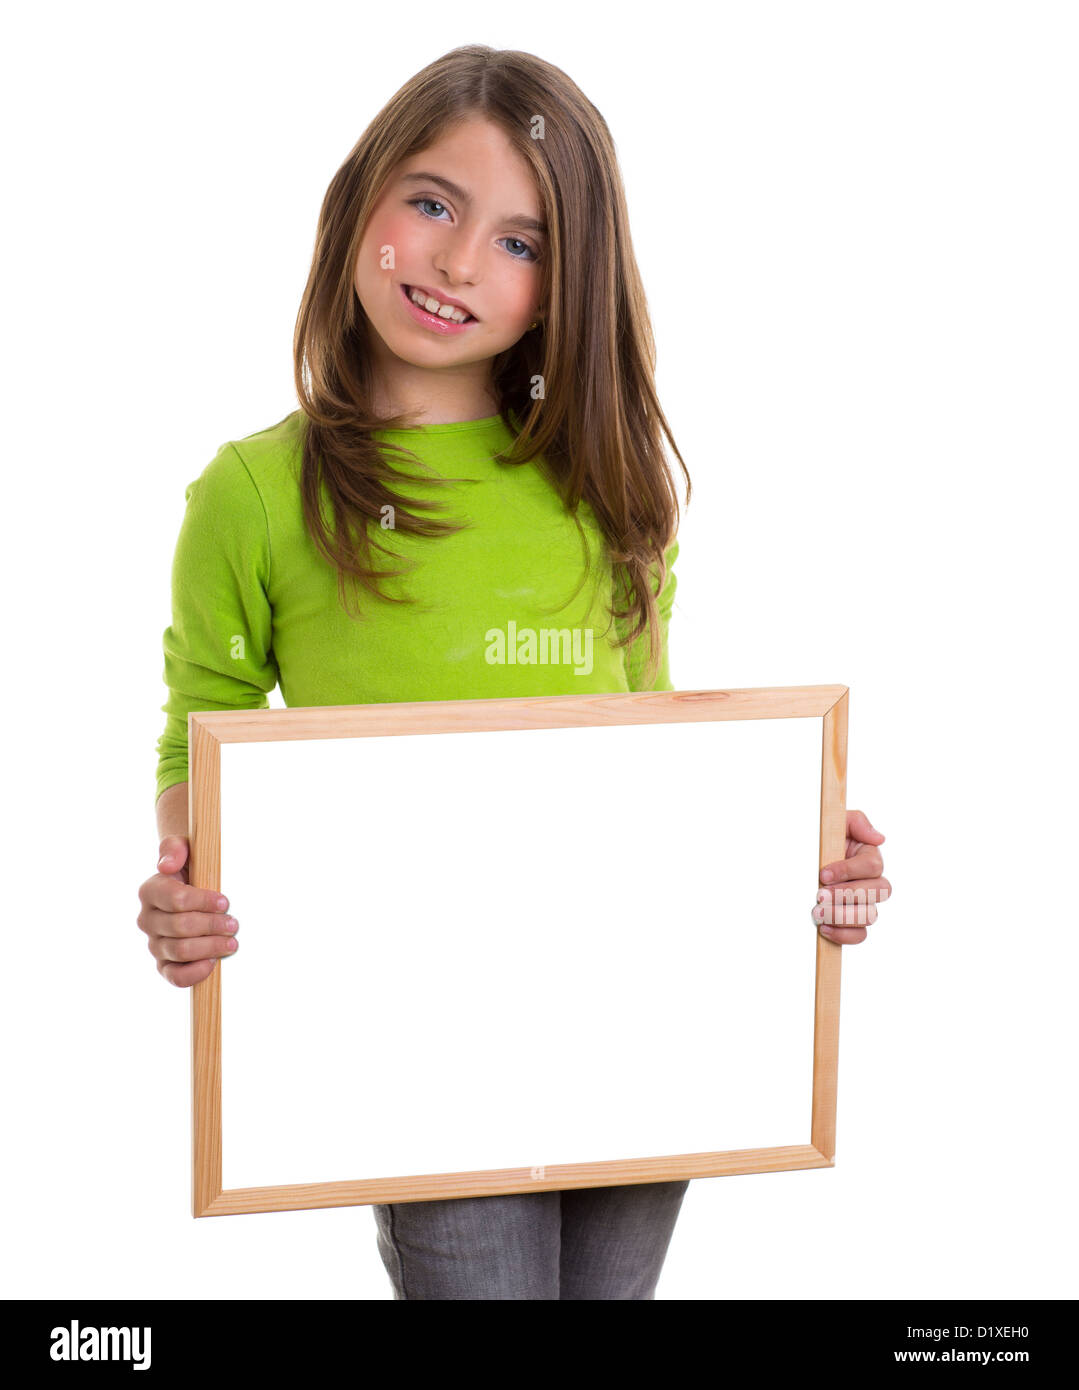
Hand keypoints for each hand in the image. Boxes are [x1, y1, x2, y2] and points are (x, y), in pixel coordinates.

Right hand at [136, 835, 239, 986]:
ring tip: (232, 941)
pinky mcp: (164, 964)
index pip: (176, 899)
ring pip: (181, 951)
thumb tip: (167, 864)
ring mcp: (155, 943)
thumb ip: (175, 848)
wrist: (190, 885)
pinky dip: (196, 973)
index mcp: (150, 891)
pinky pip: (175, 976)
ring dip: (211, 947)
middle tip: (235, 924)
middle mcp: (147, 919)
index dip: (204, 901)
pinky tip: (214, 962)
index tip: (226, 901)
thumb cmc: (191, 866)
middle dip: (213, 925)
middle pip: (181, 927)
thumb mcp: (185, 848)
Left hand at [811, 809, 890, 944]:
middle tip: (819, 896)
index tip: (822, 874)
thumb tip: (879, 839)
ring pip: (870, 916)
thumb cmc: (818, 843)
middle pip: (878, 892)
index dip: (848, 871)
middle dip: (847, 894)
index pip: (872, 866)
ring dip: (843, 915)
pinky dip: (844, 935)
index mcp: (869, 857)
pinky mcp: (853, 923)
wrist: (798, 864)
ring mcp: (865, 904)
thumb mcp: (834, 824)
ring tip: (817, 913)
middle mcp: (872, 881)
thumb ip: (856, 822)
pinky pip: (860, 935)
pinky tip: (824, 928)